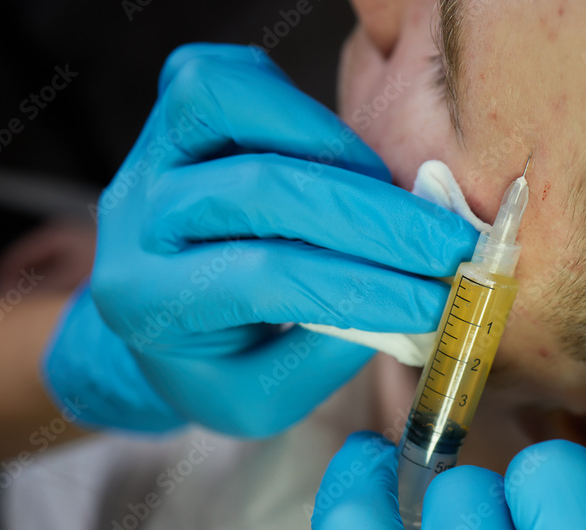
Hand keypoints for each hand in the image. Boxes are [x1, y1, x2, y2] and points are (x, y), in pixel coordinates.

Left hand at [54, 43, 476, 435]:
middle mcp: (135, 218)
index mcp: (149, 302)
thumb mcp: (261, 397)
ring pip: (233, 107)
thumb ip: (327, 353)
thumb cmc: (213, 363)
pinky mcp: (174, 111)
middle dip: (375, 219)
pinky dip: (300, 108)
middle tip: (449, 248)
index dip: (366, 287)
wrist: (154, 316)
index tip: (438, 303)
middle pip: (262, 191)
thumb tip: (413, 298)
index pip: (268, 280)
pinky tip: (347, 161)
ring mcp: (151, 152)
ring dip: (335, 149)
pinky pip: (235, 77)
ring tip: (397, 196)